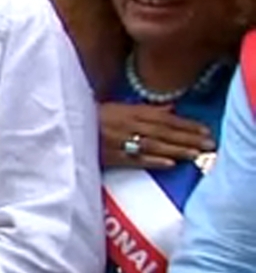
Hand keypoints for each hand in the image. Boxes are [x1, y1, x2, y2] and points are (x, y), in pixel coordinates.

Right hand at [99, 102, 213, 169]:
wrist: (62, 127)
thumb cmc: (91, 117)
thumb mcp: (118, 107)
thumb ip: (146, 109)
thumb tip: (172, 107)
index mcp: (129, 111)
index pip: (164, 118)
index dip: (186, 124)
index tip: (205, 130)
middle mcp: (126, 125)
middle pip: (162, 131)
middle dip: (187, 138)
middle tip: (209, 144)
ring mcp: (118, 141)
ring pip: (152, 145)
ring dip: (175, 150)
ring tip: (195, 155)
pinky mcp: (109, 156)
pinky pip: (133, 159)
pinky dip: (152, 161)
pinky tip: (169, 164)